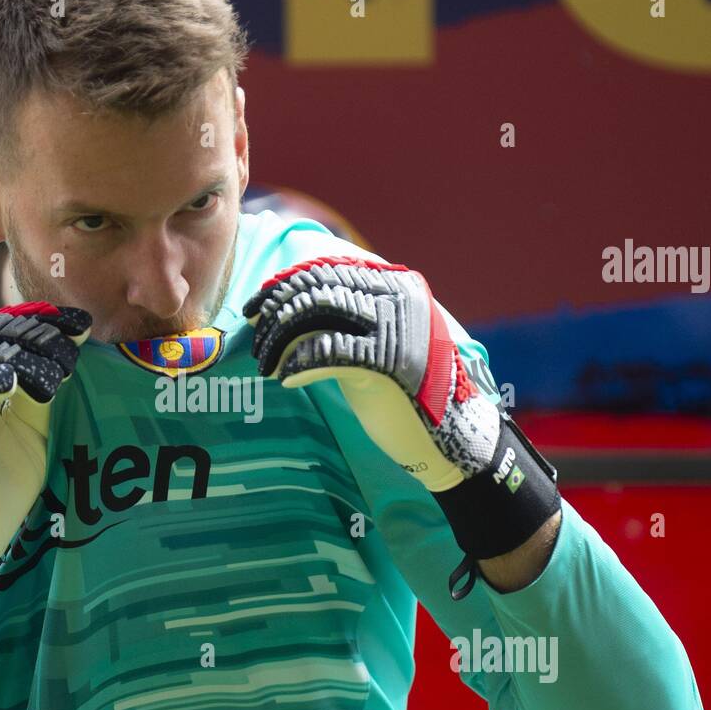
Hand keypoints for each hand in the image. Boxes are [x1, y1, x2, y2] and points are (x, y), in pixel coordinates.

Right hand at [0, 301, 91, 578]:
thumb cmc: (7, 480)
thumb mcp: (36, 423)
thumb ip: (47, 382)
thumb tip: (75, 335)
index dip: (33, 320)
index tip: (78, 323)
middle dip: (25, 333)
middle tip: (67, 345)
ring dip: (6, 354)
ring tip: (49, 369)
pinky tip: (8, 381)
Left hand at [242, 256, 559, 598]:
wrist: (454, 439)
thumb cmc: (408, 395)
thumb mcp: (376, 345)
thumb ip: (343, 321)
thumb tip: (283, 307)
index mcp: (397, 286)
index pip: (326, 270)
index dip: (283, 286)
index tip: (255, 308)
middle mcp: (398, 298)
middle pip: (315, 288)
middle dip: (275, 314)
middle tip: (256, 344)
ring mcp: (396, 327)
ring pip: (314, 313)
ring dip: (279, 340)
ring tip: (267, 366)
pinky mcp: (389, 362)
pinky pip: (325, 351)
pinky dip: (298, 364)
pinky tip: (286, 380)